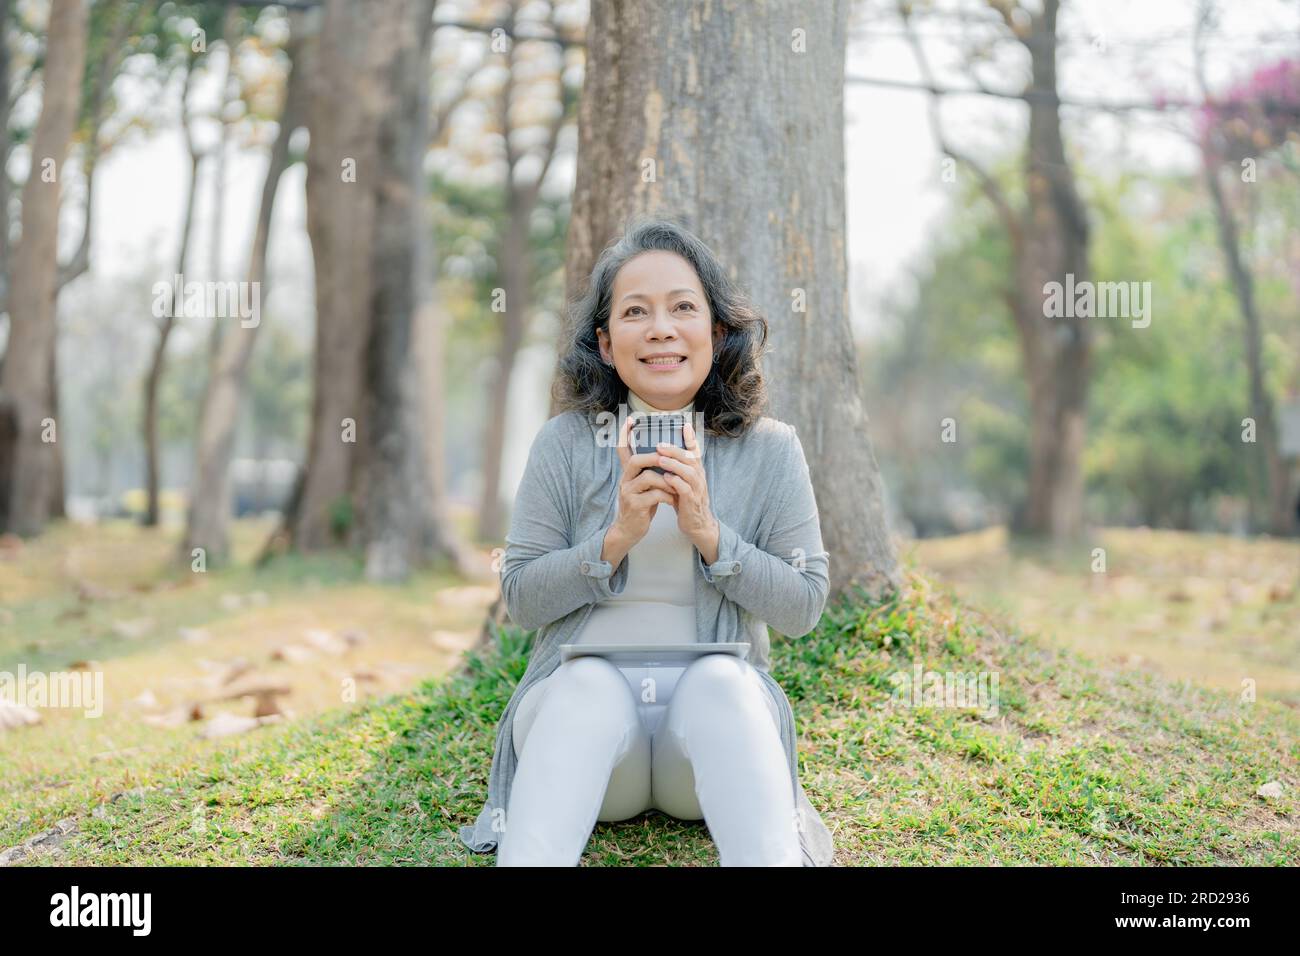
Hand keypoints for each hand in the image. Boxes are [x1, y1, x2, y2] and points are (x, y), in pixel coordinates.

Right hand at [602, 413, 676, 564]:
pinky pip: (655, 495)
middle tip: (670, 460)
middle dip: (655, 457)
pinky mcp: (635, 505)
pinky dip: (667, 496)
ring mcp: (628, 493)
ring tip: (676, 487)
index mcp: (628, 473)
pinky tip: (672, 500)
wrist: (629, 530)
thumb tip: (664, 456)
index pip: (623, 450)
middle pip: (636, 460)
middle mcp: (625, 480)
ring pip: (648, 477)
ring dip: (666, 481)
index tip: (630, 419)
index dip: (625, 434)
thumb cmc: (641, 506)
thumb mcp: (644, 486)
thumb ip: (650, 472)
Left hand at [655, 419, 719, 560]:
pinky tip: (666, 478)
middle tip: (659, 444)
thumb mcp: (683, 481)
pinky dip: (676, 483)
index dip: (691, 438)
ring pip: (688, 472)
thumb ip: (676, 468)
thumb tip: (663, 453)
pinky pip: (685, 490)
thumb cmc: (686, 501)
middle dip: (675, 450)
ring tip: (660, 459)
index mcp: (696, 471)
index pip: (695, 451)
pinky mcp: (692, 502)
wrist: (697, 524)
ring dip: (674, 465)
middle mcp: (699, 477)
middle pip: (690, 459)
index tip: (684, 424)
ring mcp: (697, 489)